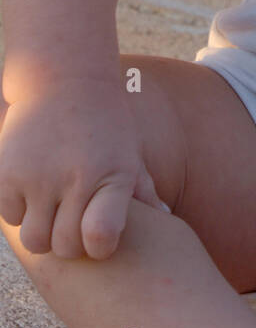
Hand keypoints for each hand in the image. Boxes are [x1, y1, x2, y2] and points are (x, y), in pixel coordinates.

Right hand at [0, 83, 166, 260]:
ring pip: (34, 241)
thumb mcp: (129, 153)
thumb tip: (167, 220)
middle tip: (73, 222)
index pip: (100, 237)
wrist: (64, 79)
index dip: (100, 247)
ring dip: (43, 232)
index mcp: (114, 176)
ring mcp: (38, 176)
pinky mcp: (6, 171)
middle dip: (70, 243)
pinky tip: (33, 191)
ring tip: (53, 210)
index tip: (100, 238)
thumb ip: (143, 190)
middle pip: (65, 248)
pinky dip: (19, 211)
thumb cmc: (105, 124)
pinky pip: (9, 217)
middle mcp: (76, 178)